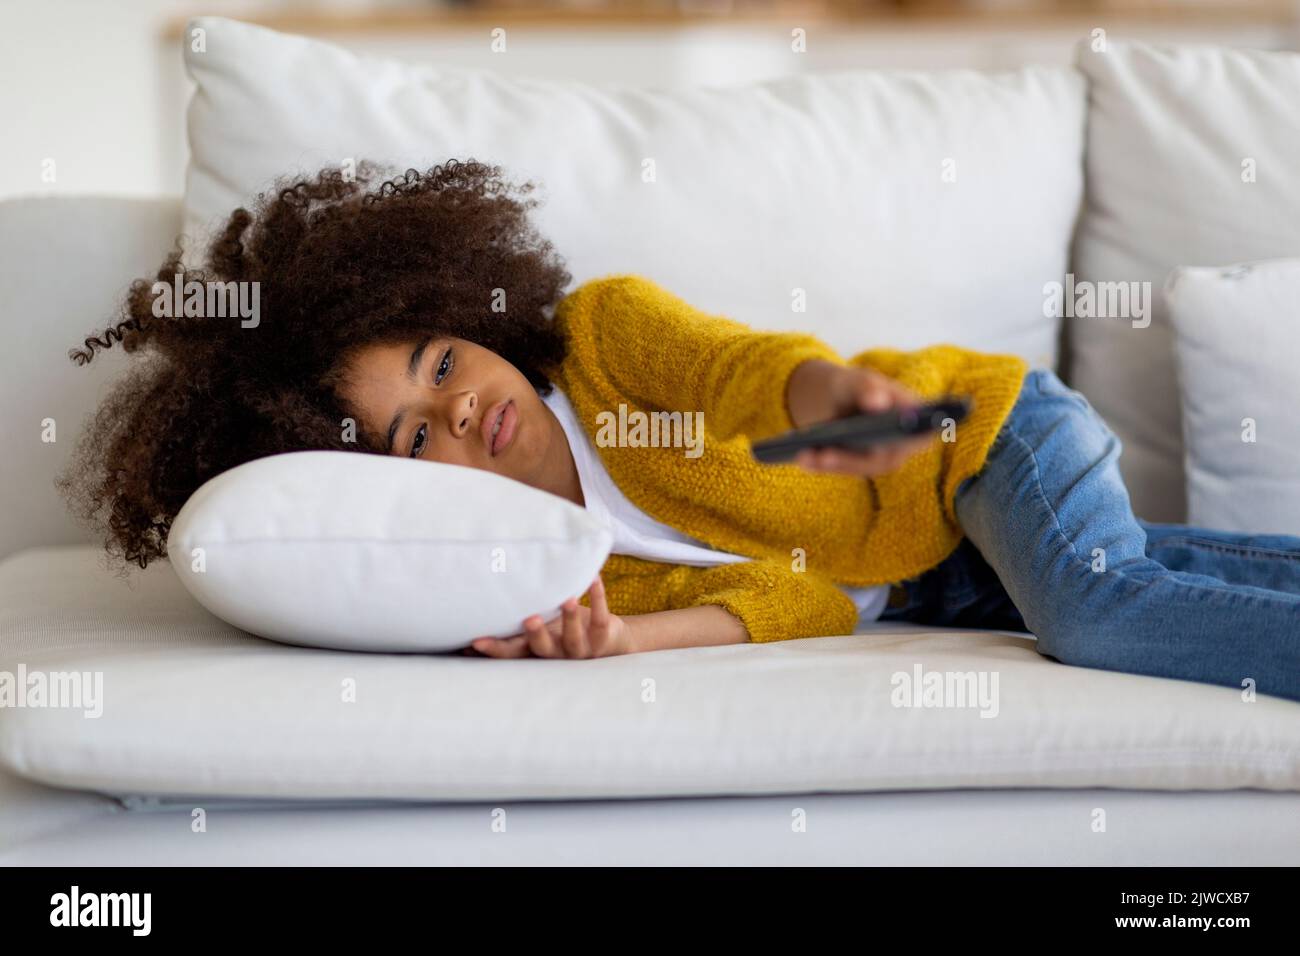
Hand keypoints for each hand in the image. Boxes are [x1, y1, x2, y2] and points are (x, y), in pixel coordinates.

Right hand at [464, 574, 633, 658]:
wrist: (610, 641)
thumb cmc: (564, 628)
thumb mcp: (543, 625)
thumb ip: (522, 615)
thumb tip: (486, 590)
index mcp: (537, 650)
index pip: (513, 652)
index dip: (495, 648)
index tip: (476, 641)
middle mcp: (557, 653)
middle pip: (543, 649)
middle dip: (536, 635)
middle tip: (529, 619)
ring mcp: (582, 648)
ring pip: (574, 637)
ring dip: (570, 619)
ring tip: (567, 600)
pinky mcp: (603, 637)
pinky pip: (600, 617)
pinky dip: (597, 598)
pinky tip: (594, 579)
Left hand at [787, 361, 935, 477]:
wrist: (836, 398)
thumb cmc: (855, 386)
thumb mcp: (857, 380)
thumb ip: (867, 388)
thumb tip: (878, 402)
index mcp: (916, 417)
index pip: (921, 431)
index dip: (911, 438)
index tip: (890, 441)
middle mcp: (905, 444)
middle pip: (884, 457)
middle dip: (851, 457)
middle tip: (824, 454)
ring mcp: (883, 459)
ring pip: (860, 468)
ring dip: (829, 463)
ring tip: (803, 455)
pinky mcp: (861, 468)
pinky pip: (842, 469)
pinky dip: (820, 464)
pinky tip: (800, 457)